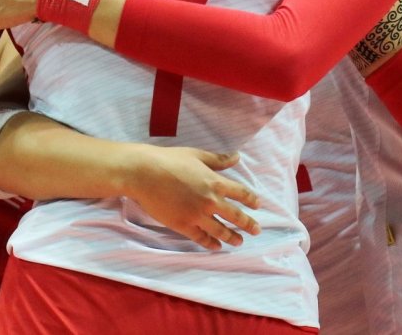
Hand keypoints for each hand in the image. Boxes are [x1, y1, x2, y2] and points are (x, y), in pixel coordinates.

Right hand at [123, 146, 261, 251]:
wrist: (144, 173)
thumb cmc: (169, 160)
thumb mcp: (196, 155)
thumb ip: (218, 160)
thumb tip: (236, 157)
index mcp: (216, 182)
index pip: (241, 194)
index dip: (251, 200)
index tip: (257, 205)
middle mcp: (211, 201)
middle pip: (235, 216)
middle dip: (248, 224)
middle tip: (256, 230)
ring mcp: (197, 215)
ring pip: (221, 230)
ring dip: (232, 237)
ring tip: (239, 242)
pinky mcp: (183, 225)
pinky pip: (201, 238)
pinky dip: (210, 244)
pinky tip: (216, 246)